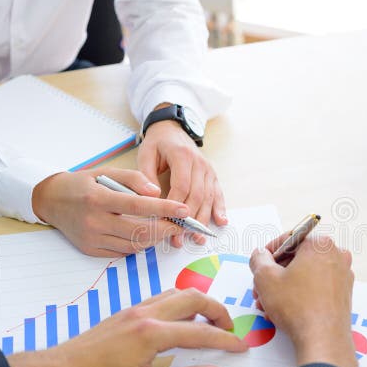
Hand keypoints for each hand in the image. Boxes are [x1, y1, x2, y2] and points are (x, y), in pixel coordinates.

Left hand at [7, 289, 248, 366]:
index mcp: (152, 333)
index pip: (201, 332)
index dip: (225, 340)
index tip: (241, 347)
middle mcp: (146, 314)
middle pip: (193, 297)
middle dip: (217, 310)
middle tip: (229, 328)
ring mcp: (135, 310)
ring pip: (177, 293)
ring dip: (199, 302)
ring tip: (210, 322)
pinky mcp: (126, 313)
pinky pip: (161, 298)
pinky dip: (180, 303)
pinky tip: (180, 320)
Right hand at [32, 167, 188, 256]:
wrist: (50, 200)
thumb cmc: (81, 184)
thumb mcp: (105, 172)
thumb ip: (133, 179)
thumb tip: (157, 192)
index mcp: (98, 199)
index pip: (138, 206)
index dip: (163, 209)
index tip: (183, 210)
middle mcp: (93, 221)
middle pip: (138, 232)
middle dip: (165, 229)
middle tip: (180, 224)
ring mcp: (91, 239)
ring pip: (133, 245)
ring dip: (154, 238)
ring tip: (165, 227)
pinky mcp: (90, 250)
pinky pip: (122, 252)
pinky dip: (138, 244)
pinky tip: (145, 235)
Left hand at [137, 118, 227, 247]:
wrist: (173, 129)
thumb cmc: (158, 143)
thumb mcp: (146, 154)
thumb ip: (146, 176)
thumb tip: (151, 200)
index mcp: (182, 156)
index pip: (182, 185)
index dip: (176, 205)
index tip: (168, 222)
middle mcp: (199, 163)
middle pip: (197, 195)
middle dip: (189, 218)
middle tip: (180, 237)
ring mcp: (208, 170)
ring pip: (208, 198)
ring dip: (203, 219)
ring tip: (197, 238)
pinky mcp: (212, 176)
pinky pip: (218, 194)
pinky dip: (220, 208)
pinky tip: (220, 221)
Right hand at [249, 236, 356, 366]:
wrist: (323, 338)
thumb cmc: (298, 307)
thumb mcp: (265, 278)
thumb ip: (259, 259)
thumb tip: (260, 255)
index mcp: (320, 244)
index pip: (289, 239)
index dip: (269, 252)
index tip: (260, 263)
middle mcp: (336, 256)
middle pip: (298, 258)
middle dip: (276, 274)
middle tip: (261, 287)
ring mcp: (342, 275)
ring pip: (306, 274)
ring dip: (285, 287)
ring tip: (269, 303)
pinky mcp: (343, 293)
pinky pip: (317, 287)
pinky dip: (300, 294)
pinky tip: (285, 310)